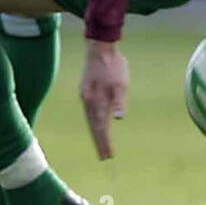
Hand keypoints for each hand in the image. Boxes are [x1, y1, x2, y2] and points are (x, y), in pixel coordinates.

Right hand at [81, 38, 128, 159]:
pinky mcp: (86, 91)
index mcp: (97, 101)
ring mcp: (85, 96)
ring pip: (90, 120)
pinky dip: (93, 122)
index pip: (101, 127)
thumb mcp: (120, 83)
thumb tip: (119, 118)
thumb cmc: (113, 65)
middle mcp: (88, 102)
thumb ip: (119, 101)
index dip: (105, 142)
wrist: (99, 47)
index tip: (109, 156)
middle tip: (105, 157)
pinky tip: (97, 124)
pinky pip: (89, 112)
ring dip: (96, 133)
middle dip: (100, 142)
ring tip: (101, 145)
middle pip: (94, 127)